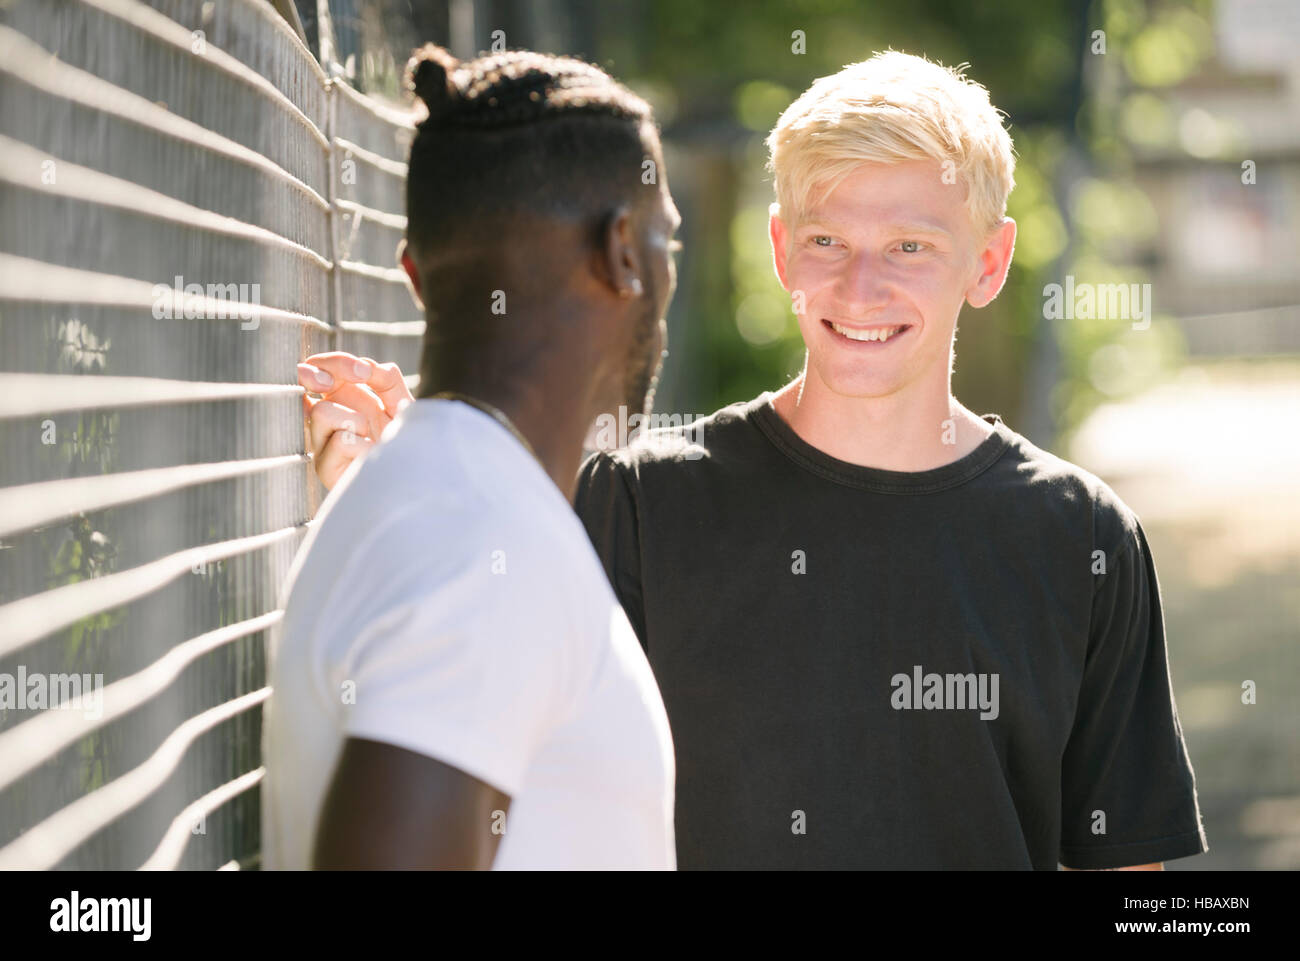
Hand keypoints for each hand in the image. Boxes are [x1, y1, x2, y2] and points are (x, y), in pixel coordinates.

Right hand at [298, 352, 413, 488]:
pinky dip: (362, 446)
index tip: (362, 372)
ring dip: (354, 419)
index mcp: (342, 397)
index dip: (336, 363)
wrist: (415, 477)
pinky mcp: (325, 468)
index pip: (322, 368)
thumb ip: (387, 379)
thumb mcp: (401, 403)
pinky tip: (370, 457)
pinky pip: (339, 443)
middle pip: (305, 380)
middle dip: (317, 373)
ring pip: (322, 412)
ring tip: (371, 437)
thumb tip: (365, 365)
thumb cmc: (405, 441)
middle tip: (331, 383)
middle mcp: (327, 416)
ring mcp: (322, 442)